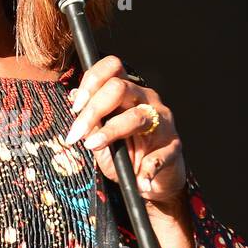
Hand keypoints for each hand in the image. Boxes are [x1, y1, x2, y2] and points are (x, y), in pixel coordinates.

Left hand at [63, 55, 185, 204]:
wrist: (152, 180)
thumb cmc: (125, 153)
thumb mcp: (101, 134)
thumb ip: (91, 118)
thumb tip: (73, 96)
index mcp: (129, 92)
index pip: (112, 67)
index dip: (91, 81)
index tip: (75, 107)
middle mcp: (148, 100)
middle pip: (119, 88)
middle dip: (92, 110)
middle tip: (75, 134)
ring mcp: (164, 122)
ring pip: (137, 116)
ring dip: (110, 132)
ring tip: (93, 147)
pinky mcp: (174, 146)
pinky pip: (159, 154)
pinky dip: (147, 168)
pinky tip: (140, 181)